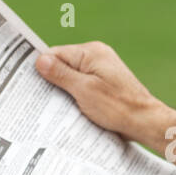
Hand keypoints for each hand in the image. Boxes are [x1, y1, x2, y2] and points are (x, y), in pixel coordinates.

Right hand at [34, 41, 164, 144]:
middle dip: (52, 80)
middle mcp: (97, 56)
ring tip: (56, 105)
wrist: (145, 122)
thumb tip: (40, 60)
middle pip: (63, 64)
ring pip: (72, 76)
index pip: (56, 53)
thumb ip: (61, 74)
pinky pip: (83, 84)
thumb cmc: (118, 107)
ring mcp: (102, 70)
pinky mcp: (105, 83)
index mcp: (92, 52)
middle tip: (40, 97)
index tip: (30, 83)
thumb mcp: (84, 90)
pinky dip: (76, 95)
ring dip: (64, 90)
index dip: (42, 68)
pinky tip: (71, 107)